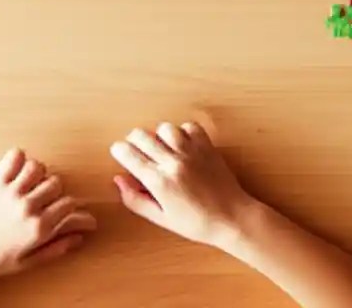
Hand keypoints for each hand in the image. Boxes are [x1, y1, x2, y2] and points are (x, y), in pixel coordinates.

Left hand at [0, 149, 95, 280]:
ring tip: (31, 185)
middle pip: (57, 184)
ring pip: (39, 167)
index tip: (78, 214)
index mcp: (38, 228)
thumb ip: (55, 249)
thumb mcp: (27, 262)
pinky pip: (14, 157)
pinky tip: (17, 170)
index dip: (76, 211)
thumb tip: (78, 238)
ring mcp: (11, 192)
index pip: (70, 206)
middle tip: (47, 201)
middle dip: (56, 193)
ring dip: (39, 174)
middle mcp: (28, 206)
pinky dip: (19, 158)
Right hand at [111, 122, 258, 248]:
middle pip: (141, 135)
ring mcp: (191, 152)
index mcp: (160, 182)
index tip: (120, 154)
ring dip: (158, 136)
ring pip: (164, 127)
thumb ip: (136, 200)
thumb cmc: (197, 223)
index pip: (128, 154)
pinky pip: (188, 127)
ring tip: (162, 150)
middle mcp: (174, 162)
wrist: (233, 218)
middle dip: (133, 141)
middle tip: (137, 152)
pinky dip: (182, 132)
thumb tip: (119, 179)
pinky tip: (182, 146)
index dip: (118, 151)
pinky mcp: (207, 146)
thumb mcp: (161, 218)